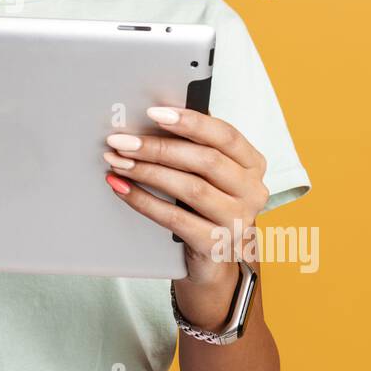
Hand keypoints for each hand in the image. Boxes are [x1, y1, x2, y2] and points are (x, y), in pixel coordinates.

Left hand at [103, 106, 267, 287]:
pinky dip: (143, 201)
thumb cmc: (206, 203)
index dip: (189, 122)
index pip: (225, 135)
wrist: (213, 257)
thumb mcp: (209, 173)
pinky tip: (122, 188)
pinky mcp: (215, 244)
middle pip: (205, 160)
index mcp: (252, 163)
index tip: (153, 113)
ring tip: (118, 161)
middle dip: (157, 147)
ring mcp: (237, 220)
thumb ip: (194, 144)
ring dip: (147, 171)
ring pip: (190, 187)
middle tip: (122, 140)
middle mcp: (252, 191)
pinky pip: (174, 218)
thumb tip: (155, 116)